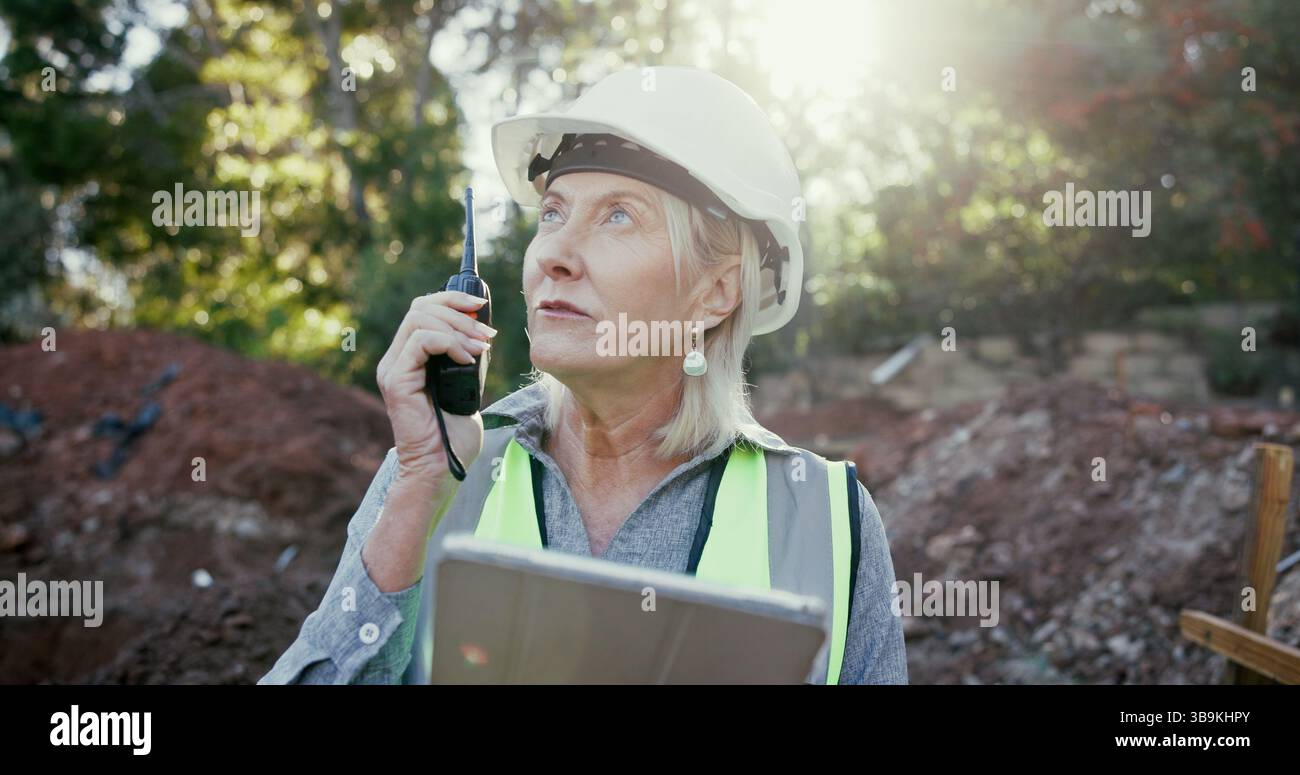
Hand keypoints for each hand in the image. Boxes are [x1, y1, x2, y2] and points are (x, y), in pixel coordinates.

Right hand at [375, 291, 495, 481]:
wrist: (441, 468)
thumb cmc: (454, 434)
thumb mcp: (466, 385)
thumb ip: (466, 358)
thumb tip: (483, 332)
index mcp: (409, 358)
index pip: (423, 309)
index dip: (452, 299)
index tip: (481, 306)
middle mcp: (396, 360)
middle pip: (421, 307)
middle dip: (459, 311)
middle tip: (487, 333)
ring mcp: (393, 370)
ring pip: (420, 318)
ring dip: (458, 328)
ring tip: (481, 348)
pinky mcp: (397, 381)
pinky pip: (420, 341)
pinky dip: (449, 343)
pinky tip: (467, 360)